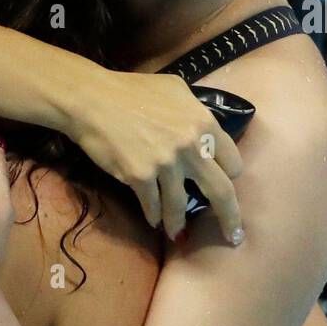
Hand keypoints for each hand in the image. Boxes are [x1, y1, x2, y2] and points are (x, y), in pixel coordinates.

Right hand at [71, 66, 243, 243]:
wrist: (92, 100)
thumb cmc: (131, 90)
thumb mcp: (176, 90)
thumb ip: (195, 112)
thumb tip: (203, 129)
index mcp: (204, 123)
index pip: (233, 162)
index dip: (228, 176)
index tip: (224, 185)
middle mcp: (190, 146)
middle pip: (222, 192)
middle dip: (230, 218)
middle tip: (234, 236)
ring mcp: (165, 164)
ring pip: (180, 206)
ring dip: (178, 223)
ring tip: (176, 233)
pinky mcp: (139, 177)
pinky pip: (152, 205)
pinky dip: (153, 216)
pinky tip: (153, 221)